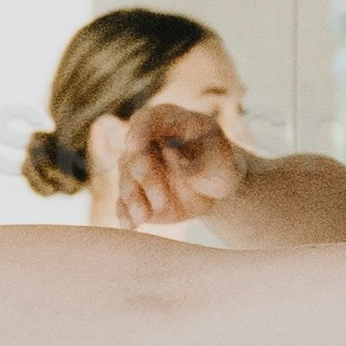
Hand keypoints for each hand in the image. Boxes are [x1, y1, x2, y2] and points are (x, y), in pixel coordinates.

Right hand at [109, 94, 247, 232]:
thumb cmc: (219, 164)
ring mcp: (135, 168)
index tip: (133, 145)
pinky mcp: (134, 193)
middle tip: (161, 200)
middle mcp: (143, 143)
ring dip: (133, 199)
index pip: (146, 121)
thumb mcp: (222, 160)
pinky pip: (123, 203)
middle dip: (145, 177)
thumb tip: (178, 168)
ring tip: (143, 217)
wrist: (213, 186)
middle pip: (134, 156)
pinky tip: (129, 225)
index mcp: (166, 121)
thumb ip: (203, 161)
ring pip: (126, 181)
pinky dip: (125, 214)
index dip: (138, 132)